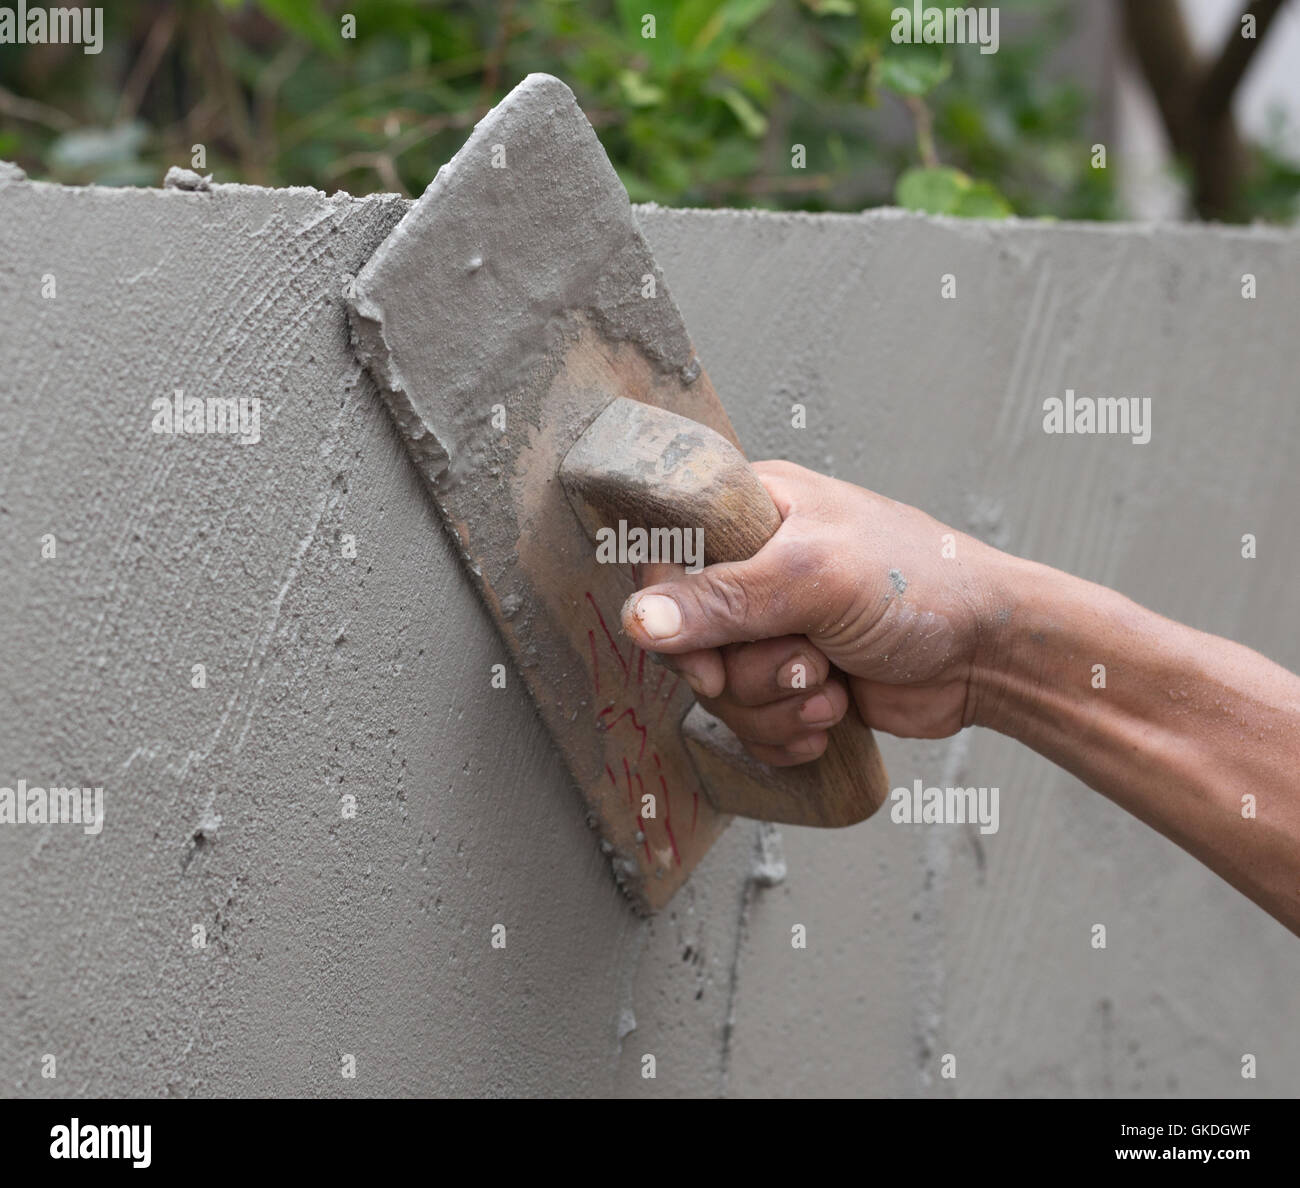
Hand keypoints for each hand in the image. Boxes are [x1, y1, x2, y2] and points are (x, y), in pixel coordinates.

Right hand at [622, 460, 1009, 764]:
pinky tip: (832, 715)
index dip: (675, 617)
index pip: (666, 560)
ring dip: (779, 704)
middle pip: (690, 641)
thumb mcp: (815, 577)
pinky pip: (750, 727)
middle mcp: (755, 569)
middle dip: (748, 670)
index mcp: (752, 513)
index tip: (708, 654)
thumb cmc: (923, 584)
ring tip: (832, 685)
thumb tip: (640, 622)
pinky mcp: (792, 683)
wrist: (991, 653)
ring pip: (721, 691)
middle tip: (805, 661)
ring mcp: (773, 629)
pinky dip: (789, 734)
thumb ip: (723, 599)